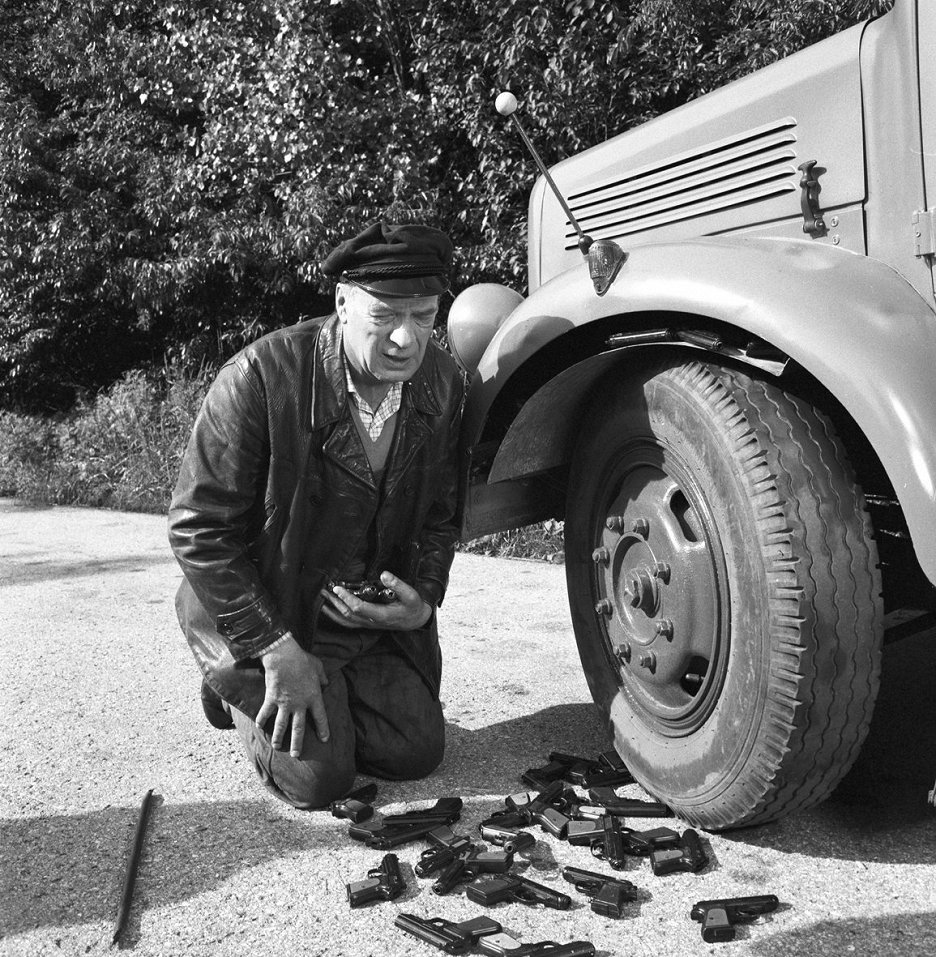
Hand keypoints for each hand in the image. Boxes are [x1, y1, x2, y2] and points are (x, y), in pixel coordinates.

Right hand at [255, 633, 329, 756]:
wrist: (284, 657)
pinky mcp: (271, 699)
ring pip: (281, 726)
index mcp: (314, 697)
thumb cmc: (302, 660)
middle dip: (298, 743)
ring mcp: (284, 704)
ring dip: (279, 737)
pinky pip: (265, 713)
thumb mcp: (318, 667)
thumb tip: (326, 682)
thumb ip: (323, 677)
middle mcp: (300, 704)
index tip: (324, 740)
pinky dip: (262, 720)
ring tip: (277, 747)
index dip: (323, 729)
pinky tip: (260, 727)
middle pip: (299, 728)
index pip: (321, 717)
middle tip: (297, 755)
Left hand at [321, 571, 431, 630]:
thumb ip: (398, 585)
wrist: (415, 621)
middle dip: (334, 602)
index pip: (359, 608)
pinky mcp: (366, 623)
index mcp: (382, 615)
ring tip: (322, 599)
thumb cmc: (412, 606)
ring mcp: (368, 624)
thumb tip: (384, 574)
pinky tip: (329, 609)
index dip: (347, 598)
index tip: (337, 588)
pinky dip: (336, 616)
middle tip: (324, 590)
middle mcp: (372, 621)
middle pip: (348, 614)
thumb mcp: (410, 594)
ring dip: (332, 610)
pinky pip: (348, 622)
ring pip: (346, 620)